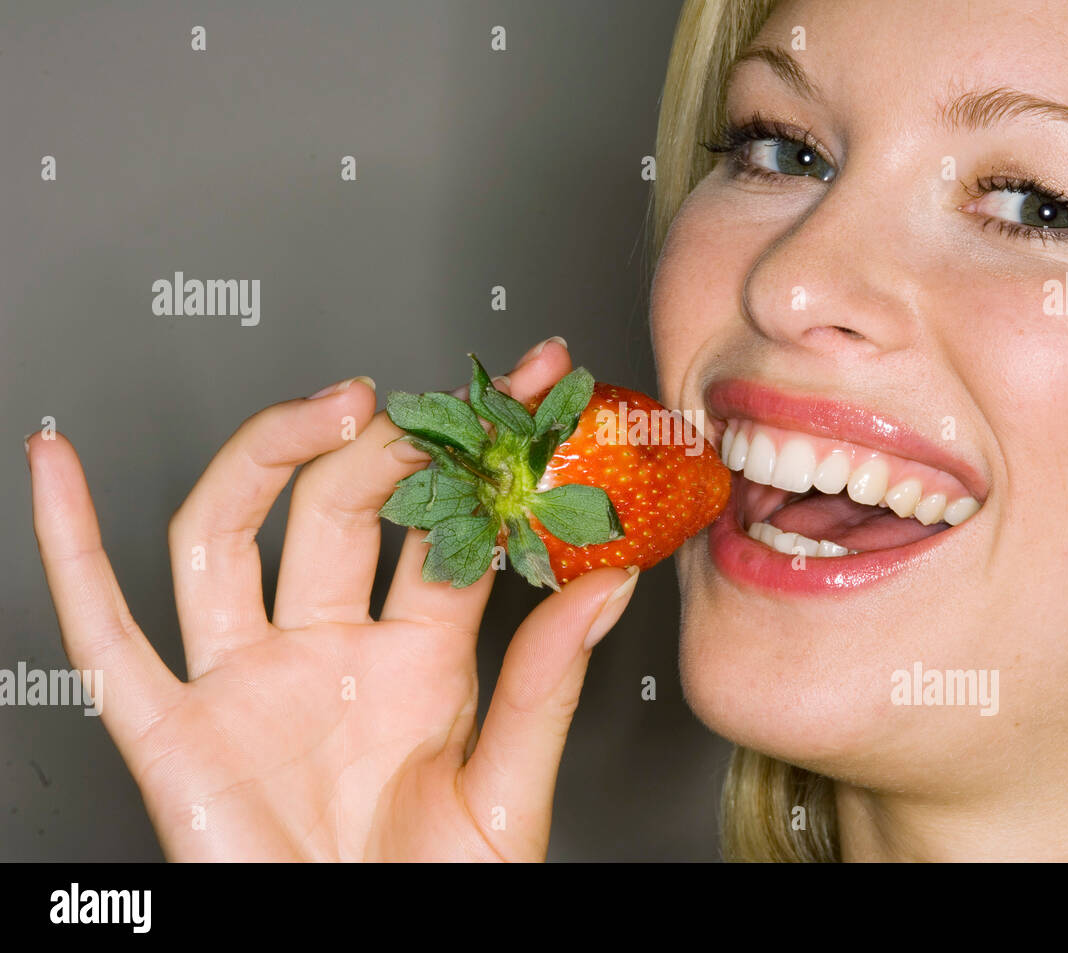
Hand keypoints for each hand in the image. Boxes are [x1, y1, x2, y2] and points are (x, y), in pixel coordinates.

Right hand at [25, 337, 637, 859]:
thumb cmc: (433, 896)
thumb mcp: (508, 792)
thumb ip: (545, 686)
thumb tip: (609, 582)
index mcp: (421, 662)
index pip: (447, 530)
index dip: (486, 461)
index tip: (529, 390)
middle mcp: (331, 653)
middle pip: (339, 510)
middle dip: (385, 445)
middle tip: (434, 403)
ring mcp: (248, 681)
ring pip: (230, 535)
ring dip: (267, 456)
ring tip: (332, 404)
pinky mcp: (173, 729)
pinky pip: (107, 630)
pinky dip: (69, 548)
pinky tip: (60, 470)